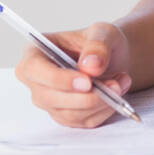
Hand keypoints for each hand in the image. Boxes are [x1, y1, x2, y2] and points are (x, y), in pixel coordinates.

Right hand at [14, 21, 132, 128]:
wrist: (114, 58)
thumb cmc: (101, 42)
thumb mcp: (104, 32)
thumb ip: (98, 45)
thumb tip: (90, 66)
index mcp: (36, 53)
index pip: (33, 69)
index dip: (58, 79)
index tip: (86, 82)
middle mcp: (37, 80)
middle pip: (50, 98)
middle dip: (86, 96)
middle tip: (114, 85)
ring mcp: (50, 101)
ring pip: (69, 113)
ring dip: (100, 102)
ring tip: (120, 83)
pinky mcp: (66, 116)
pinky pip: (83, 121)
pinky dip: (104, 110)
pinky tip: (116, 94)